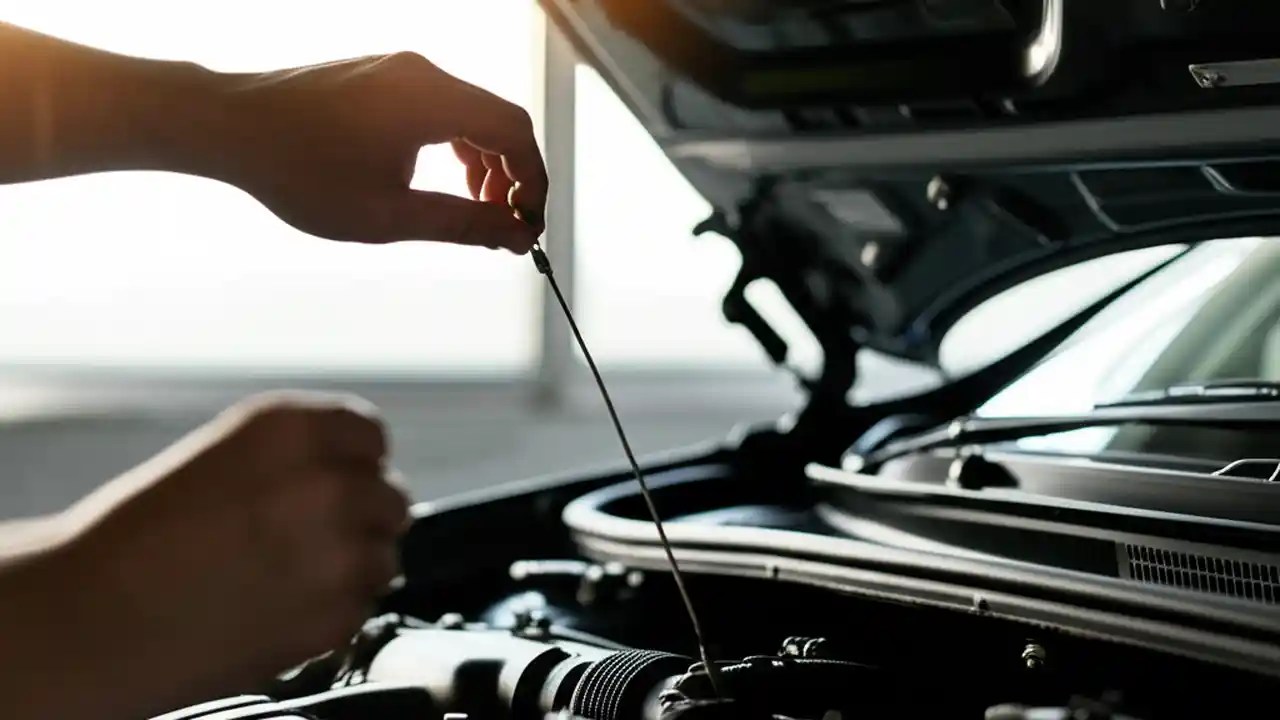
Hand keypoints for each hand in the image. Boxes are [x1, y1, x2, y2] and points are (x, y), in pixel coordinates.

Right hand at [61, 391, 408, 709]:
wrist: (93, 619)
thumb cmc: (143, 536)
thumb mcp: (227, 455)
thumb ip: (302, 455)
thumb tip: (364, 471)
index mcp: (292, 428)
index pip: (371, 436)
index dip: (355, 464)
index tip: (337, 481)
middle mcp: (327, 482)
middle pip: (389, 498)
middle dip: (358, 518)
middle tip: (304, 540)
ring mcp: (338, 552)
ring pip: (383, 557)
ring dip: (349, 569)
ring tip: (282, 578)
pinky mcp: (336, 616)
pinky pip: (361, 608)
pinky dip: (331, 614)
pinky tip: (275, 610)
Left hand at [213, 52, 546, 252]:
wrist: (227, 126)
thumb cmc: (299, 172)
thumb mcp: (388, 215)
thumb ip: (463, 225)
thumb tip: (514, 235)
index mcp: (432, 100)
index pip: (516, 133)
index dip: (533, 183)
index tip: (527, 226)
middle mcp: (422, 73)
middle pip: (498, 120)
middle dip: (511, 176)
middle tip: (504, 227)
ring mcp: (400, 70)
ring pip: (470, 112)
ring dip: (483, 162)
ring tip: (473, 209)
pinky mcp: (381, 76)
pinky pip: (440, 105)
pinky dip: (454, 144)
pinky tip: (440, 180)